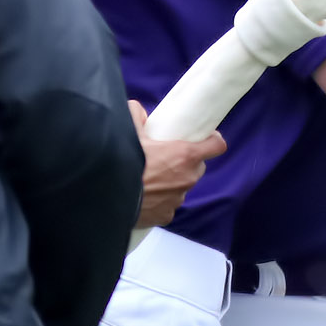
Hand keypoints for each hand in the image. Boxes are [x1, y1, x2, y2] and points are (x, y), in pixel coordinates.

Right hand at [130, 100, 226, 228]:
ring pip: (182, 187)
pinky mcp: (166, 215)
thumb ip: (136, 115)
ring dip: (172, 182)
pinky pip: (168, 206)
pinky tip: (144, 197)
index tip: (204, 138)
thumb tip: (138, 110)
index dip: (212, 141)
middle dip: (186, 163)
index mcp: (185, 155)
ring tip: (150, 179)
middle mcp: (188, 178)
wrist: (108, 194)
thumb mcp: (130, 132)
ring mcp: (178, 199)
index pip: (217, 146)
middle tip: (166, 158)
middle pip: (197, 167)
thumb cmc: (124, 163)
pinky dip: (160, 202)